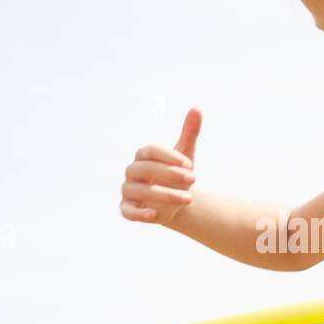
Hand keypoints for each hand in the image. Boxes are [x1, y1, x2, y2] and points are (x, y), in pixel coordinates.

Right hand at [120, 108, 199, 225]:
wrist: (176, 202)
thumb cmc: (178, 175)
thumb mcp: (185, 154)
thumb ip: (189, 133)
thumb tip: (197, 108)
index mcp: (143, 155)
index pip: (150, 150)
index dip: (169, 156)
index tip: (189, 164)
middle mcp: (132, 171)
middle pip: (146, 169)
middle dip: (170, 174)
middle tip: (194, 179)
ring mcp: (128, 190)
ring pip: (140, 191)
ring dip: (165, 195)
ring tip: (189, 198)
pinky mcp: (127, 209)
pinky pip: (127, 211)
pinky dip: (138, 214)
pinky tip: (154, 215)